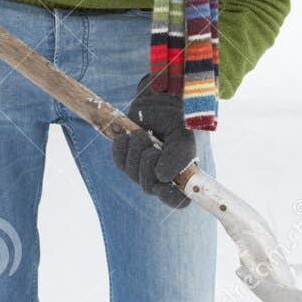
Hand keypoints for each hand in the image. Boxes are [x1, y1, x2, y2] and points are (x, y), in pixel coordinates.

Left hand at [110, 72, 195, 207]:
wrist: (159, 101)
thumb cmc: (177, 120)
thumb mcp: (183, 137)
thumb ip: (178, 157)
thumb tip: (162, 177)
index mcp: (181, 175)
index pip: (177, 200)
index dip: (170, 197)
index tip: (164, 184)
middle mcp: (161, 177)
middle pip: (149, 187)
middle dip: (149, 162)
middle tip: (155, 143)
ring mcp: (142, 169)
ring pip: (132, 173)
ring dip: (136, 149)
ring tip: (144, 134)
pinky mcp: (126, 158)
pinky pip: (118, 161)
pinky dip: (121, 147)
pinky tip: (127, 136)